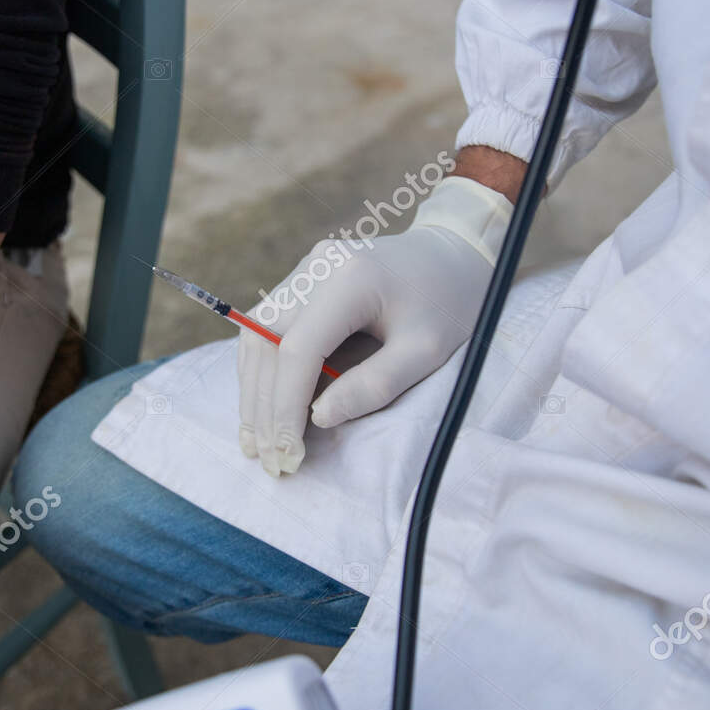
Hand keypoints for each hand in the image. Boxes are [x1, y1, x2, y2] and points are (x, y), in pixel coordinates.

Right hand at [238, 175, 512, 475]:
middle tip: (267, 458)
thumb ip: (374, 385)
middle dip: (262, 406)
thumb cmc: (450, 304)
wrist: (456, 252)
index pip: (298, 350)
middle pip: (264, 341)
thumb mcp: (426, 352)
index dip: (285, 406)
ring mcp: (305, 268)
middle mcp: (316, 267)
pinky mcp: (302, 277)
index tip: (288, 453)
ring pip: (255, 334)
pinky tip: (265, 408)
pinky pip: (266, 327)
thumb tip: (318, 418)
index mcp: (350, 280)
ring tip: (256, 441)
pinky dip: (263, 370)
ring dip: (253, 390)